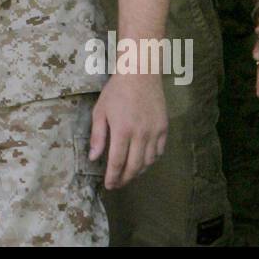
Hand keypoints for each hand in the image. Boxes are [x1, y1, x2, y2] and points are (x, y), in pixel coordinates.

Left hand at [89, 72, 166, 189]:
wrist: (140, 73)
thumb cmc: (116, 91)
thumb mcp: (100, 110)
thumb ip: (97, 136)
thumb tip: (94, 157)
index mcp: (122, 130)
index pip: (117, 163)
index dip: (113, 177)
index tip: (109, 185)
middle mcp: (140, 134)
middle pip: (134, 167)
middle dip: (125, 179)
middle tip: (118, 184)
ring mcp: (155, 132)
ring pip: (148, 161)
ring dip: (138, 171)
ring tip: (129, 174)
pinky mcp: (164, 128)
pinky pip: (160, 151)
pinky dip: (151, 160)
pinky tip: (143, 160)